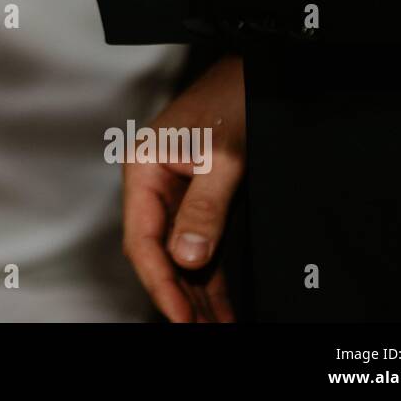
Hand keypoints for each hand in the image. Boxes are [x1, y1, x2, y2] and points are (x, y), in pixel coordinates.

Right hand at [122, 56, 244, 322]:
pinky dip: (209, 275)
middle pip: (158, 253)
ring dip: (196, 293)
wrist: (257, 69)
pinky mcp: (198, 197)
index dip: (160, 282)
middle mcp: (153, 183)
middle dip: (178, 296)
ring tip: (214, 327)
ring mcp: (174, 192)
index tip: (180, 316)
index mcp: (144, 168)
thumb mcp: (223, 156)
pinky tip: (219, 304)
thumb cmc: (234, 97)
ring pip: (179, 255)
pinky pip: (198, 243)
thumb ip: (203, 207)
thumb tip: (186, 256)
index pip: (143, 238)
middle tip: (201, 331)